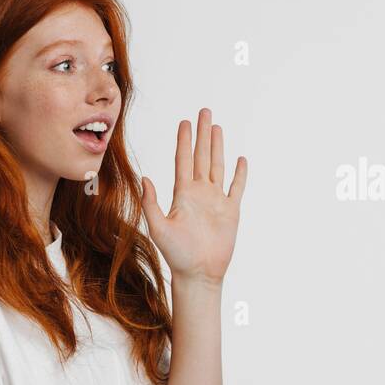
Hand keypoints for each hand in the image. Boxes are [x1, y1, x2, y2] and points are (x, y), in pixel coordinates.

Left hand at [140, 107, 246, 285]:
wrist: (198, 273)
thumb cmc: (176, 254)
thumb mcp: (158, 227)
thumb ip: (151, 203)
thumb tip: (144, 178)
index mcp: (182, 195)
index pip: (183, 161)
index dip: (184, 141)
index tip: (185, 122)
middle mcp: (199, 193)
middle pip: (201, 156)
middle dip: (202, 134)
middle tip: (204, 112)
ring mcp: (216, 201)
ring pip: (217, 166)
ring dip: (217, 147)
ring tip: (217, 127)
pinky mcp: (231, 211)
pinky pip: (236, 188)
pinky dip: (239, 174)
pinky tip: (240, 159)